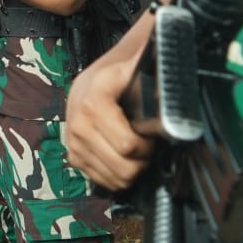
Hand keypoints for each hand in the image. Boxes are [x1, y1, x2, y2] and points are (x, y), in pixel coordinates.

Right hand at [62, 51, 155, 190]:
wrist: (88, 83)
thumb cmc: (114, 77)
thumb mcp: (130, 69)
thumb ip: (150, 71)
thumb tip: (168, 61)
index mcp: (94, 104)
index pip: (128, 146)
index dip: (147, 145)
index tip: (151, 134)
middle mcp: (79, 127)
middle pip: (124, 168)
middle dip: (142, 160)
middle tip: (146, 145)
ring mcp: (74, 144)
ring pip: (115, 179)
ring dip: (131, 169)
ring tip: (135, 150)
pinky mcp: (73, 157)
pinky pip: (103, 181)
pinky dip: (117, 174)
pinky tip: (121, 157)